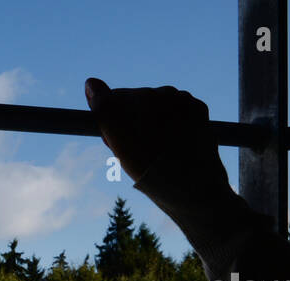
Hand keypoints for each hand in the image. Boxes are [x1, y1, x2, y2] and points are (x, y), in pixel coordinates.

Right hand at [84, 77, 229, 191]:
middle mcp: (163, 92)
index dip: (109, 124)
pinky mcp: (199, 109)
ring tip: (155, 152)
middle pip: (135, 102)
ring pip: (156, 106)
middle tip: (135, 153)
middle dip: (130, 122)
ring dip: (151, 124)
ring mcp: (183, 100)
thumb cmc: (152, 169)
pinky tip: (172, 145)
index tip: (115, 144)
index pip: (112, 100)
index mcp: (140, 97)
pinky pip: (178, 112)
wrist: (195, 189)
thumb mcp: (118, 141)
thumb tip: (91, 82)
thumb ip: (104, 108)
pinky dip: (172, 125)